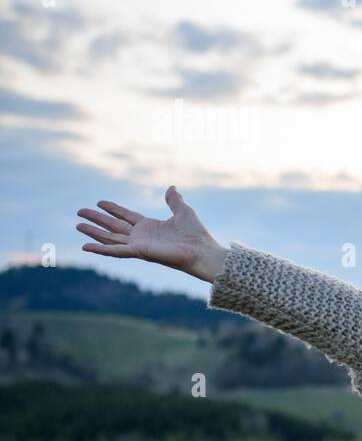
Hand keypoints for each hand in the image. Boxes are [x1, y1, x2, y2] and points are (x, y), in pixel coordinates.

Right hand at [76, 186, 228, 281]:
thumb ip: (174, 201)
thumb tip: (171, 188)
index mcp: (150, 227)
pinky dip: (101, 250)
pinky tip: (85, 247)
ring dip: (94, 233)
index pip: (126, 216)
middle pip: (113, 226)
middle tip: (79, 212)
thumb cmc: (196, 234)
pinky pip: (116, 251)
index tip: (99, 202)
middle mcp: (141, 237)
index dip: (113, 209)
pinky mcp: (139, 253)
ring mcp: (139, 245)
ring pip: (110, 238)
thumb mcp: (183, 211)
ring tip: (78, 225)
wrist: (202, 250)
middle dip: (97, 219)